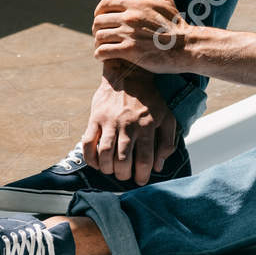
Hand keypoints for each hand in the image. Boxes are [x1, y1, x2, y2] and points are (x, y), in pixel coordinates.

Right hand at [82, 65, 178, 183]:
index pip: (144, 159)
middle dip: (123, 175)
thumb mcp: (167, 118)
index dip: (141, 175)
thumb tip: (158, 166)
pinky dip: (90, 157)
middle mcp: (128, 125)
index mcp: (147, 126)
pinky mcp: (95, 118)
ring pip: (105, 154)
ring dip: (107, 168)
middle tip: (124, 176)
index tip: (140, 180)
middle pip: (122, 160)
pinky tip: (96, 163)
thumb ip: (167, 142)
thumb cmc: (150, 100)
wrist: (129, 74)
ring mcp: (110, 121)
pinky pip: (88, 142)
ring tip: (111, 170)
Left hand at [92, 0, 187, 73]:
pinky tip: (102, 56)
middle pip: (99, 21)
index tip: (100, 19)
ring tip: (101, 46)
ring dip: (98, 42)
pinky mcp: (130, 52)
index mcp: (135, 5)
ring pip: (99, 37)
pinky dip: (99, 54)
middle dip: (97, 29)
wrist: (187, 47)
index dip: (98, 11)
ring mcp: (129, 35)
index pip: (105, 4)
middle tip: (101, 35)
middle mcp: (129, 18)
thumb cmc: (175, 24)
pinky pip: (103, 51)